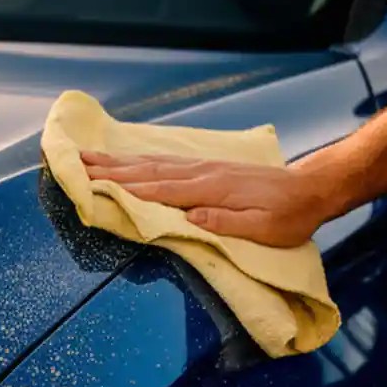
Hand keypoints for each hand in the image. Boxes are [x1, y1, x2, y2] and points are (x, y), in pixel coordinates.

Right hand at [80, 148, 338, 247]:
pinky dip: (139, 159)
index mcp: (211, 190)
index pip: (158, 189)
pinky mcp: (206, 168)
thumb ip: (227, 223)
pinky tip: (125, 159)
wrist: (311, 189)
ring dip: (118, 161)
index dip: (123, 187)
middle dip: (109, 169)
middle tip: (75, 164)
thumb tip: (189, 218)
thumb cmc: (289, 216)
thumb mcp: (265, 229)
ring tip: (88, 157)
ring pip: (152, 163)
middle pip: (146, 171)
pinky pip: (165, 161)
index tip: (92, 184)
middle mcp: (201, 173)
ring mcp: (202, 167)